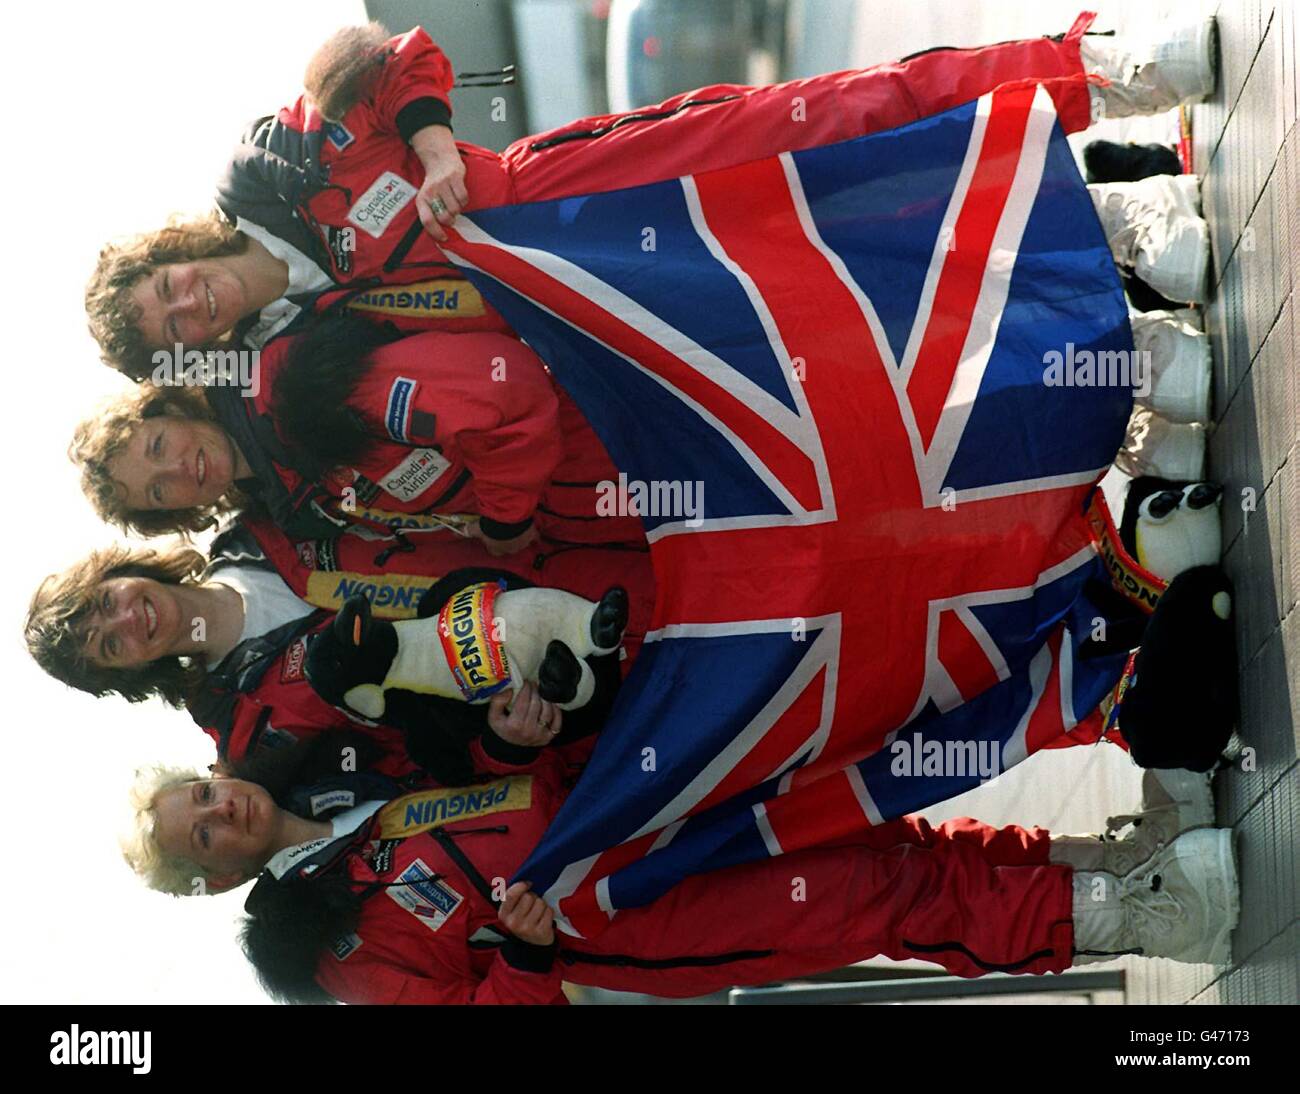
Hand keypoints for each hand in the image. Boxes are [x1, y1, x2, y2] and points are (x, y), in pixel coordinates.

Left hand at [409, 124, 467, 241]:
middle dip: (450, 220)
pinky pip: (463, 198)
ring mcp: (443, 184)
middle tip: (450, 214)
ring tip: (454, 202)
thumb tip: (441, 234)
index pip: (427, 221)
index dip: (436, 232)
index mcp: (422, 199)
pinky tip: (459, 195)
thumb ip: (431, 214)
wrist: (440, 159)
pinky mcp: (455, 177)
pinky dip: (464, 201)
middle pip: (444, 218)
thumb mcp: (427, 198)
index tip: (444, 238)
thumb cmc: (434, 184)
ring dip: (458, 209)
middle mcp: (431, 192)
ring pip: (455, 209)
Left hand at [468, 521, 537, 556]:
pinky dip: (535, 538)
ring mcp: (521, 544)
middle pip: (508, 548)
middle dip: (506, 542)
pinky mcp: (531, 536)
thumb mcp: (476, 528)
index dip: (492, 544)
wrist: (507, 519)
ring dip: (518, 538)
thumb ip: (467, 531)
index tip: (491, 538)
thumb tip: (455, 532)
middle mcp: (509, 550)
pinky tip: (535, 537)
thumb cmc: (490, 526)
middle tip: (504, 533)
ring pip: (520, 544)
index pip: (494, 551)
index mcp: (496, 550)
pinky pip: (535, 539)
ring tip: (516, 530)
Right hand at [488, 682, 562, 746]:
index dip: (526, 688)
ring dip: (545, 698)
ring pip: (548, 710)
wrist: (510, 746)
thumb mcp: (493, 716)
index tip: (526, 682)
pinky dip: (555, 710)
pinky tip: (549, 704)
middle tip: (533, 684)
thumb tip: (509, 690)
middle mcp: (528, 731)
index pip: (523, 701)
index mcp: (514, 725)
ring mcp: (540, 735)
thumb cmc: (503, 727)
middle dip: (535, 691)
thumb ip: (497, 701)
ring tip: (540, 692)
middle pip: (536, 704)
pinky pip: (557, 720)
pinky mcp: (548, 737)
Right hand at [498, 881, 554, 944]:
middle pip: (529, 896)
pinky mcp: (541, 932)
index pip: (511, 894)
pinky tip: (544, 919)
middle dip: (533, 897)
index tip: (527, 884)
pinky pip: (549, 911)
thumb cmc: (523, 921)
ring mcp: (527, 928)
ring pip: (540, 903)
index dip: (521, 886)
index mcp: (504, 914)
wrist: (532, 945)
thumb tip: (525, 880)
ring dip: (542, 905)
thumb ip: (514, 895)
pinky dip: (549, 912)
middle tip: (532, 906)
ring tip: (538, 913)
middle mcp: (513, 923)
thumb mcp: (512, 910)